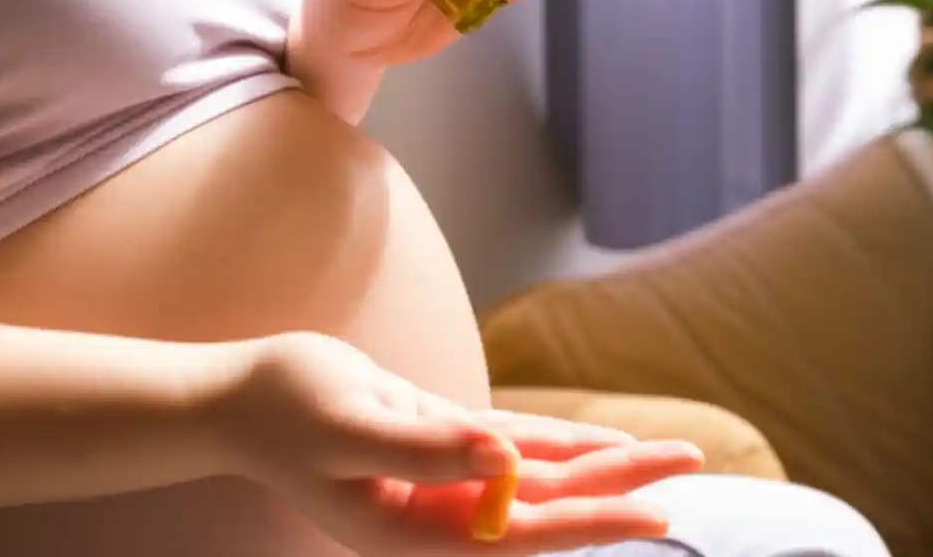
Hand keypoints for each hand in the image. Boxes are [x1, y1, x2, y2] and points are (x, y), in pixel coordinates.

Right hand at [224, 332, 703, 555]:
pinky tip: (599, 445)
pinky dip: (556, 444)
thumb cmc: (280, 411)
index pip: (519, 534)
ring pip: (537, 477)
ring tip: (666, 453)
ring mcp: (441, 482)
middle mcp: (435, 515)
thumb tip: (503, 455)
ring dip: (600, 465)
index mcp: (411, 530)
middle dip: (618, 487)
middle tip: (690, 463)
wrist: (242, 397)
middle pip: (545, 506)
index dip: (589, 522)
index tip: (653, 511)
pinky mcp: (439, 446)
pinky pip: (510, 447)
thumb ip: (423, 450)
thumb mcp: (346, 429)